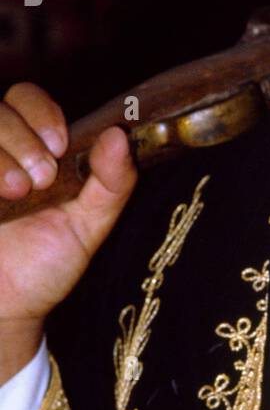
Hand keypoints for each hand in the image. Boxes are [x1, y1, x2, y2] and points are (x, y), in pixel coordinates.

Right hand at [0, 83, 137, 378]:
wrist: (5, 309)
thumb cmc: (45, 267)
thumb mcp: (89, 227)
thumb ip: (112, 183)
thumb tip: (119, 135)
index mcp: (34, 150)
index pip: (27, 99)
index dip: (42, 113)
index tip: (60, 145)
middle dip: (23, 136)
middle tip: (41, 178)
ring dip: (0, 154)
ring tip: (17, 192)